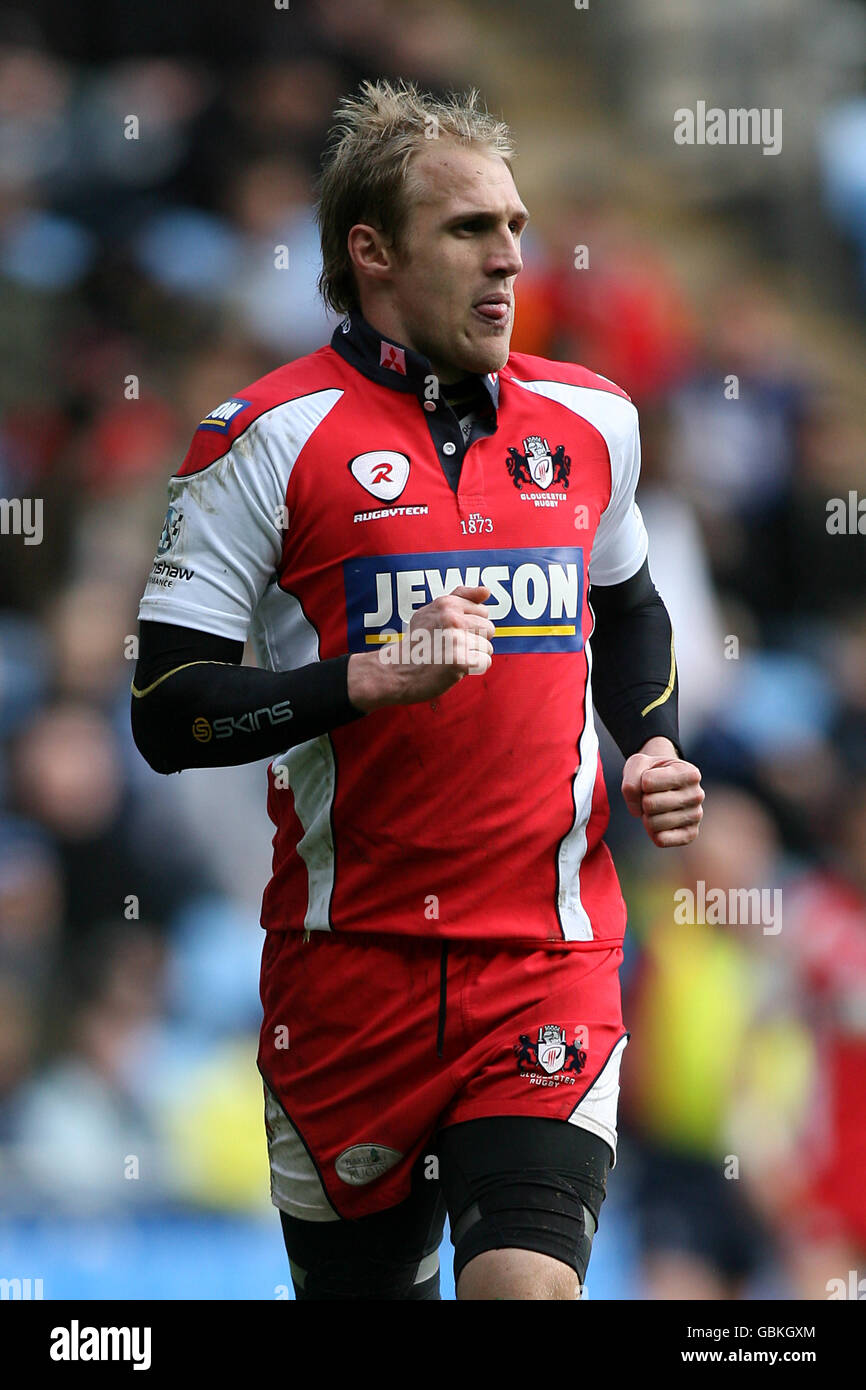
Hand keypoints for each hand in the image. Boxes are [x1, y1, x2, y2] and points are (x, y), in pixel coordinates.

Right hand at [347, 585, 494, 709]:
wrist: (397, 672)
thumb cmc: (417, 642)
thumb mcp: (432, 611)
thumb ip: (460, 597)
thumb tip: (486, 591)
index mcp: (446, 604)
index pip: (483, 611)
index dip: (470, 625)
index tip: (450, 632)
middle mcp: (452, 619)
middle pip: (489, 629)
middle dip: (475, 640)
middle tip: (451, 647)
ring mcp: (456, 640)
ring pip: (487, 647)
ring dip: (473, 655)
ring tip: (450, 657)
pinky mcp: (460, 661)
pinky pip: (484, 662)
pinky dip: (473, 669)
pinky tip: (455, 668)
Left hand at [621, 738, 703, 846]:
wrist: (665, 786)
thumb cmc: (651, 773)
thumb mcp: (638, 764)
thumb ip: (631, 782)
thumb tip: (637, 812)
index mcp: (689, 773)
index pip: (647, 782)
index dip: (641, 782)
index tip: (650, 780)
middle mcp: (697, 794)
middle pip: (649, 804)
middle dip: (642, 800)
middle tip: (651, 796)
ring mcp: (696, 816)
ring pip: (653, 823)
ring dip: (646, 816)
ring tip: (656, 808)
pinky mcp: (690, 834)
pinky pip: (661, 840)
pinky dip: (652, 832)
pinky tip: (660, 822)